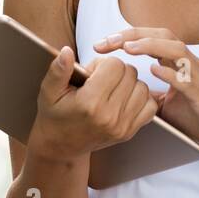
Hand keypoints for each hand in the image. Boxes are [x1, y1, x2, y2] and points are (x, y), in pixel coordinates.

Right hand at [28, 45, 158, 162]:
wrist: (60, 146)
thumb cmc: (55, 115)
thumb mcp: (49, 91)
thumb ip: (58, 70)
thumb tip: (66, 51)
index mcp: (90, 103)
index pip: (114, 65)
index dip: (102, 63)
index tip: (91, 73)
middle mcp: (109, 116)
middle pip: (130, 73)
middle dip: (116, 71)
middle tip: (100, 80)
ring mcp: (122, 126)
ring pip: (143, 88)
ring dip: (129, 84)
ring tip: (111, 89)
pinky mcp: (130, 132)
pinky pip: (150, 106)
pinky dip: (141, 99)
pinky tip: (124, 99)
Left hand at [92, 27, 198, 159]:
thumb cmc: (198, 116)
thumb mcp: (164, 103)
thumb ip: (146, 93)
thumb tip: (118, 93)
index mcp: (178, 63)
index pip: (150, 39)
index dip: (125, 37)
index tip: (100, 46)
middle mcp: (189, 63)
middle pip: (162, 35)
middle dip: (132, 35)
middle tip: (106, 42)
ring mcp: (198, 76)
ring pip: (176, 49)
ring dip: (151, 45)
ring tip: (128, 48)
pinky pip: (187, 79)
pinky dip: (171, 72)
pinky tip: (154, 70)